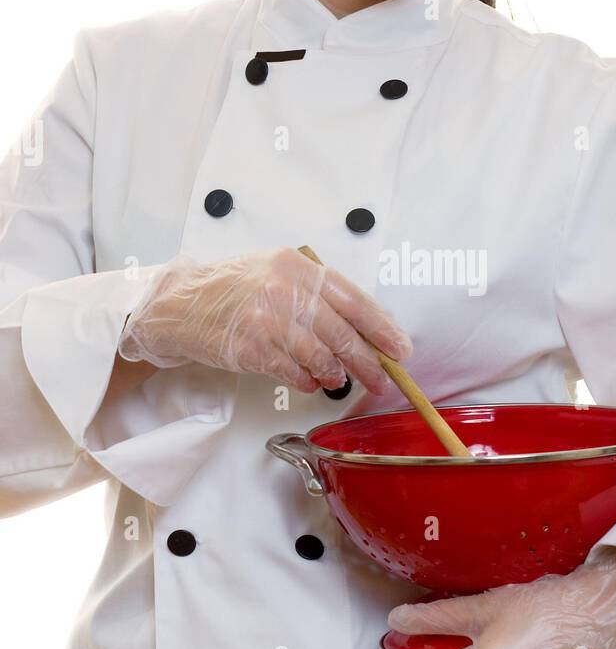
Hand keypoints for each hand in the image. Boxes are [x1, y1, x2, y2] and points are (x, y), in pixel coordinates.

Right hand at [117, 247, 412, 394]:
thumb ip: (317, 294)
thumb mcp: (278, 273)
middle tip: (382, 380)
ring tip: (338, 380)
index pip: (354, 300)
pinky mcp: (252, 348)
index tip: (400, 348)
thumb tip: (363, 328)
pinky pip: (294, 372)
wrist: (181, 303)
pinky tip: (310, 382)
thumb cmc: (234, 289)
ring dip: (335, 374)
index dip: (382, 328)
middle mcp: (286, 290)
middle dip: (368, 362)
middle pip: (342, 334)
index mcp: (299, 267)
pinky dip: (307, 381)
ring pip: (320, 357)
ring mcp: (268, 320)